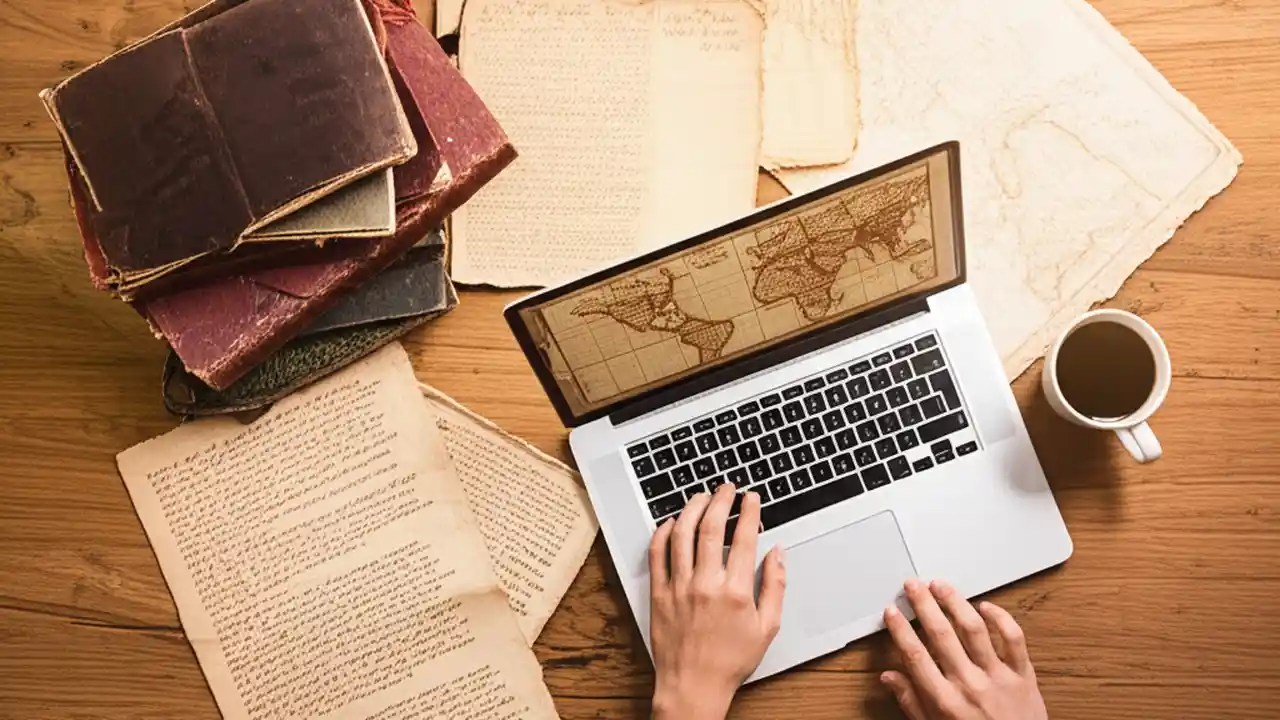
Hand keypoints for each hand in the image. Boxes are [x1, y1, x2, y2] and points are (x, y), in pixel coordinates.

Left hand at [648, 483, 786, 719]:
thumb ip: (776, 586)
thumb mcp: (767, 627)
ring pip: (682, 534)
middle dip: (720, 500)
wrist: (693, 686)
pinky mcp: (658, 594)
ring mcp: (679, 587)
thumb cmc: (730, 661)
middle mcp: (706, 584)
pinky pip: (657, 554)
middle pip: (711, 527)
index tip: (751, 499)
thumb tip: (778, 553)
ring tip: (700, 497)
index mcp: (736, 592)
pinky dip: (663, 533)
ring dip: (692, 509)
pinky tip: (671, 522)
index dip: (749, 512)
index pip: (744, 538)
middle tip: (726, 488)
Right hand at [881, 579, 1047, 719]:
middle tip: (913, 585)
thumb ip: (912, 702)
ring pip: (974, 628)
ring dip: (955, 602)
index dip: (900, 629)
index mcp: (945, 701)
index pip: (915, 655)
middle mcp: (970, 685)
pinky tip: (986, 606)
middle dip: (923, 605)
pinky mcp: (1023, 675)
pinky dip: (1000, 618)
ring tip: (941, 585)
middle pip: (941, 634)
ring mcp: (998, 677)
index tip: (891, 612)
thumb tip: (889, 677)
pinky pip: (1013, 638)